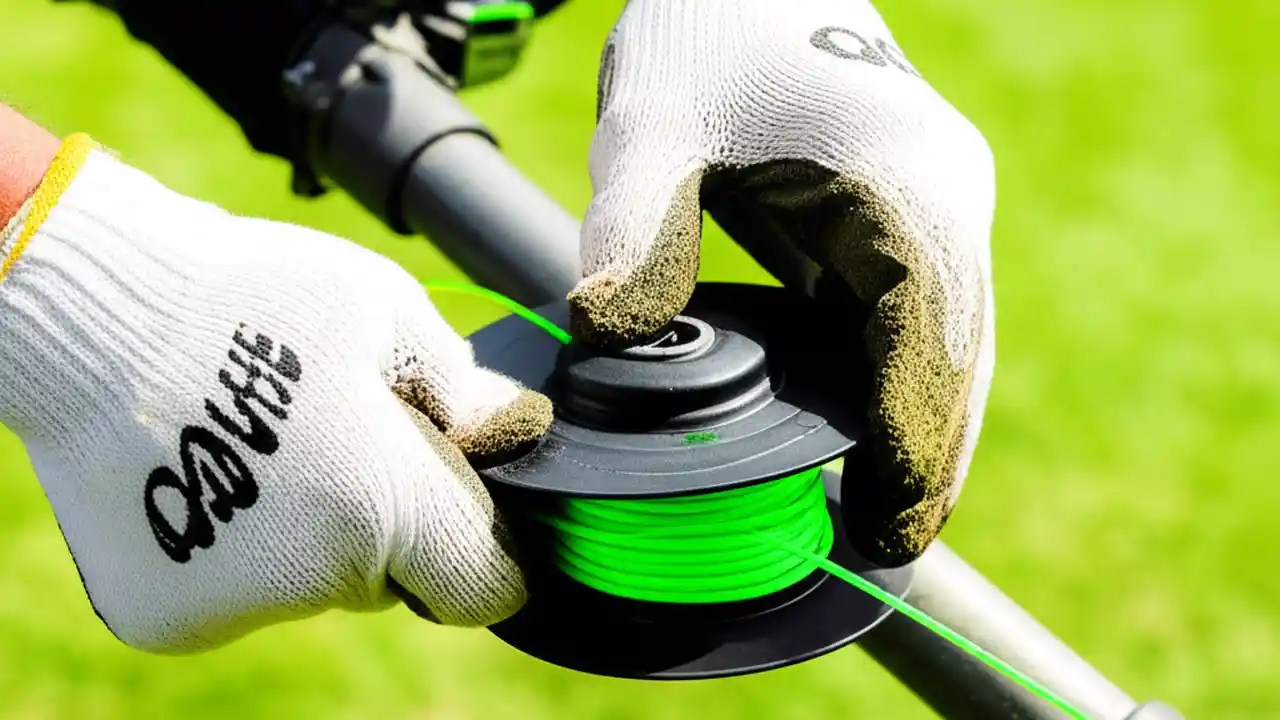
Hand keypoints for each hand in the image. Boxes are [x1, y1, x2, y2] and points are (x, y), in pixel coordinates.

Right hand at [0, 138, 550, 651]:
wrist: (86, 313)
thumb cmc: (250, 292)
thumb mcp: (384, 309)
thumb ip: (460, 387)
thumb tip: (511, 429)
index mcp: (380, 503)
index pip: (485, 586)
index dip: (486, 548)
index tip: (461, 510)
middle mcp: (310, 574)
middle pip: (392, 580)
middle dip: (385, 523)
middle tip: (334, 442)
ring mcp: (231, 604)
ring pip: (311, 586)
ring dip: (308, 533)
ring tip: (259, 444)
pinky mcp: (166, 616)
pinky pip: (239, 594)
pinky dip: (239, 549)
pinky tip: (207, 473)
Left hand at [571, 0, 995, 565]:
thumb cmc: (707, 30)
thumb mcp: (654, 117)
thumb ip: (635, 222)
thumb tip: (607, 332)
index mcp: (901, 180)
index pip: (930, 327)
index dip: (918, 428)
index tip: (892, 514)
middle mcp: (938, 202)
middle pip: (958, 351)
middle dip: (931, 450)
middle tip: (889, 546)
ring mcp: (928, 213)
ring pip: (946, 343)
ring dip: (925, 428)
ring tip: (886, 519)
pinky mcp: (897, 225)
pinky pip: (911, 323)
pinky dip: (895, 388)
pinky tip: (863, 440)